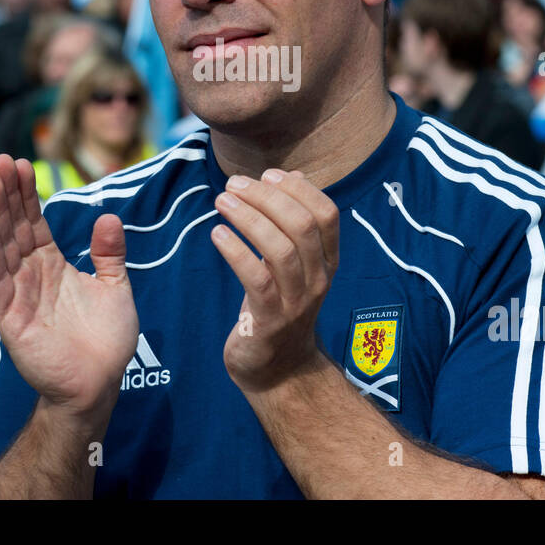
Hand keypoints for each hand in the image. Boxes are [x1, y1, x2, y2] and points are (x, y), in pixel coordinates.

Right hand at [0, 154, 137, 416]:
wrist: (99, 384)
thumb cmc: (106, 341)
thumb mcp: (115, 288)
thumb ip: (109, 254)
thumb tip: (108, 216)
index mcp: (52, 266)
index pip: (34, 223)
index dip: (27, 194)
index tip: (20, 163)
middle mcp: (31, 276)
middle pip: (15, 227)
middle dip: (8, 194)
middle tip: (1, 159)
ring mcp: (19, 295)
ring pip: (3, 247)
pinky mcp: (11, 317)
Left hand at [212, 169, 339, 394]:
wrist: (278, 370)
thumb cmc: (279, 306)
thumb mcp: (292, 264)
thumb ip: (292, 222)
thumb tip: (291, 175)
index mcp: (327, 262)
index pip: (326, 214)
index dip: (298, 189)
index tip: (267, 174)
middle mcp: (318, 280)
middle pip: (302, 225)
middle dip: (266, 197)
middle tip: (233, 185)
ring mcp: (297, 302)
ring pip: (280, 249)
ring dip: (248, 218)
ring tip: (221, 202)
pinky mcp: (270, 322)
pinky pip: (256, 279)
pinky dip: (236, 251)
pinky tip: (217, 234)